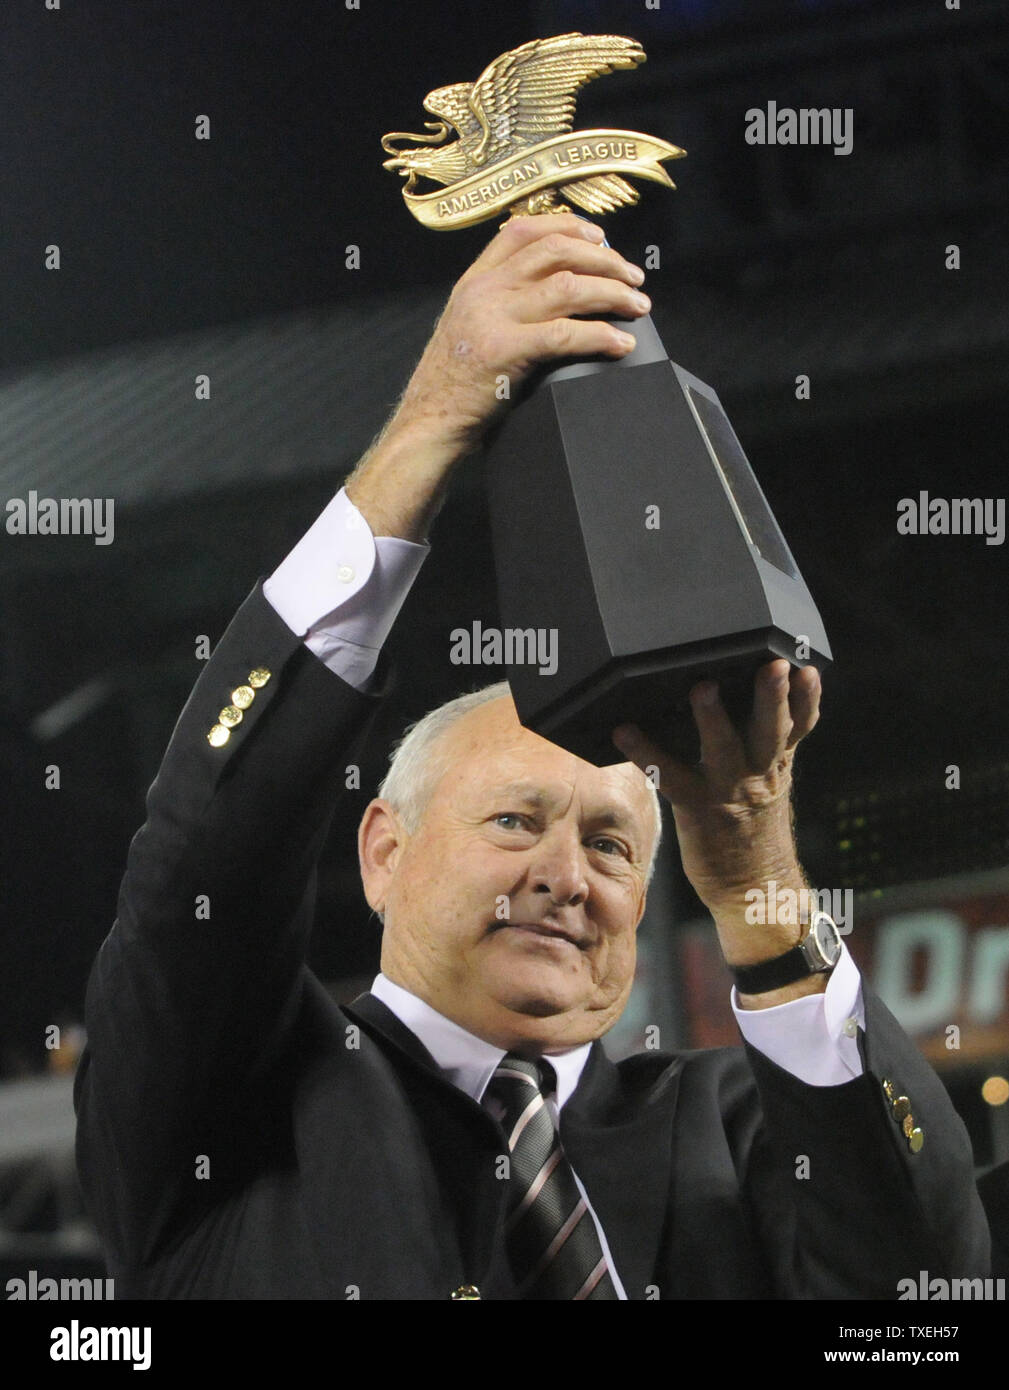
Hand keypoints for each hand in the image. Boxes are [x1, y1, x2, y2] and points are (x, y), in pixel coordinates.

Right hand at [394, 212, 649, 450]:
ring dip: (612, 293)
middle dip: (604, 260)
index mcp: (475, 280)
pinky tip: (620, 343)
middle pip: (555, 251)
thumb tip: (556, 292)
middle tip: (633, 277)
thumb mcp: (469, 326)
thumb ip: (501, 304)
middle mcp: (484, 290)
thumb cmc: (455, 384)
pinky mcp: (505, 350)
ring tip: (638, 305)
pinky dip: (600, 335)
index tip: (601, 239)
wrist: (427, 422)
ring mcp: (493, 318)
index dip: (568, 226)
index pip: (523, 230)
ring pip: (567, 286)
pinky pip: (565, 333)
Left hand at [612, 659, 821, 962]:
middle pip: (772, 731)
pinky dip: (645, 751)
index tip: (808, 670)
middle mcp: (759, 774)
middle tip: (775, 667)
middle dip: (774, 698)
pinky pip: (669, 775)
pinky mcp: (697, 808)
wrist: (752, 891)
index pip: (799, 727)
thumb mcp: (771, 785)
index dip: (807, 699)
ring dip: (713, 718)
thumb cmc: (755, 832)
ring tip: (703, 689)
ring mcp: (729, 790)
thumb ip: (762, 749)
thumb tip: (747, 707)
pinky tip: (624, 732)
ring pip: (725, 749)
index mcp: (777, 764)